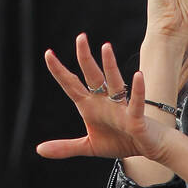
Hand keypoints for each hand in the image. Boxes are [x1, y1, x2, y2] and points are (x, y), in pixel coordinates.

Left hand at [36, 34, 171, 162]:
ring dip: (110, 66)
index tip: (48, 53)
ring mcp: (121, 108)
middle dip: (85, 58)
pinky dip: (137, 90)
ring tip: (106, 47)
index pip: (72, 85)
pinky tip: (138, 75)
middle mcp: (104, 102)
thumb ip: (65, 147)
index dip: (60, 71)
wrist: (147, 149)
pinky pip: (136, 102)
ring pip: (114, 83)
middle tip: (80, 37)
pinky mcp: (136, 118)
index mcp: (90, 106)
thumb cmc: (120, 141)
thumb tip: (39, 150)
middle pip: (93, 76)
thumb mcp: (89, 146)